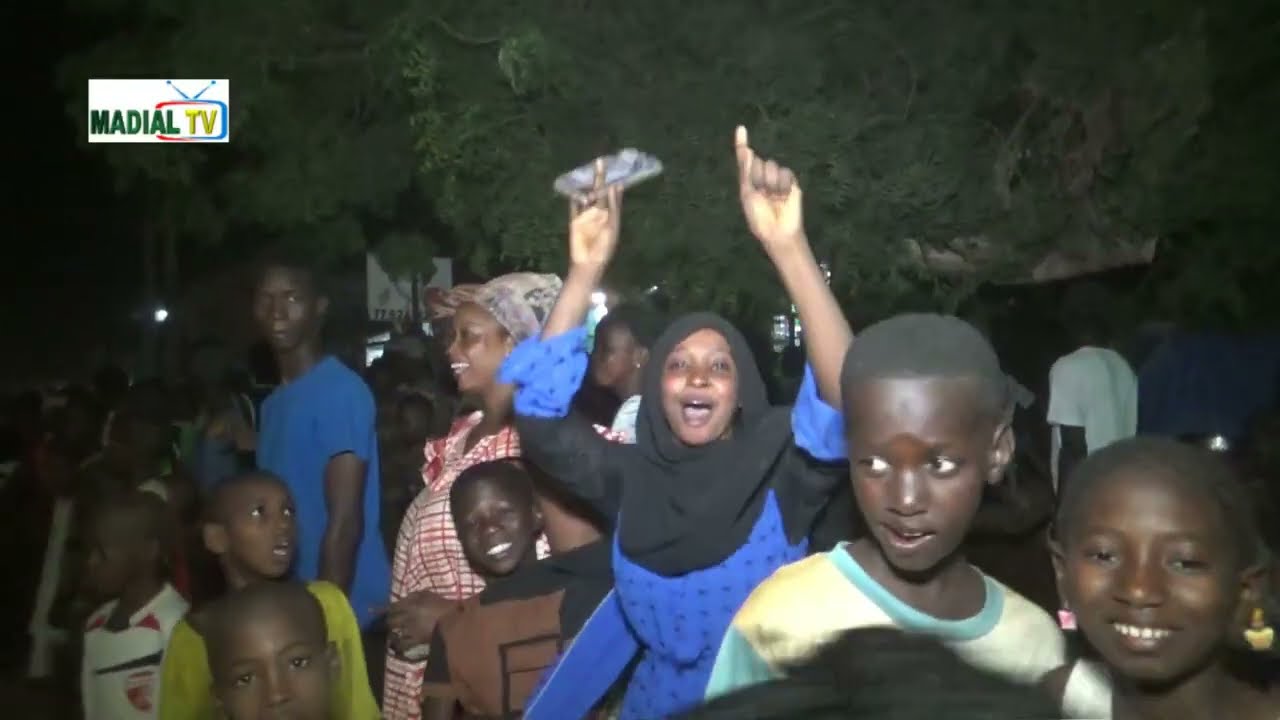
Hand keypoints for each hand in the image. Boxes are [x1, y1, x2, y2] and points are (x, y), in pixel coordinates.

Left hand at [380, 590, 455, 650]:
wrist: (454, 620)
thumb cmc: (443, 605)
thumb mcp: (428, 594)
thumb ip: (414, 596)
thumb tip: (403, 599)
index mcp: (410, 604)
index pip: (391, 607)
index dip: (379, 610)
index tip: (369, 612)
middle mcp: (407, 616)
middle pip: (390, 620)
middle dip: (383, 623)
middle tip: (376, 626)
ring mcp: (411, 629)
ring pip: (394, 633)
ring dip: (390, 634)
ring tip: (389, 635)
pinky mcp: (416, 640)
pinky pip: (403, 644)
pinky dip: (398, 646)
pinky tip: (396, 647)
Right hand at [568, 158, 622, 268]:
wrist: (588, 262)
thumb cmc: (604, 246)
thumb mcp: (612, 225)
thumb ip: (612, 206)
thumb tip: (613, 187)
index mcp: (611, 215)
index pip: (613, 196)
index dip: (613, 184)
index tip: (615, 170)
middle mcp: (599, 213)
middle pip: (599, 193)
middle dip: (599, 179)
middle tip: (600, 162)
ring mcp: (586, 216)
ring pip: (586, 197)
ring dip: (587, 188)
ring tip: (588, 176)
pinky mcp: (574, 220)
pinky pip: (573, 206)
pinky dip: (573, 198)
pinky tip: (574, 190)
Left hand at [734, 125, 805, 252]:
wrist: (777, 230)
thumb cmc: (758, 217)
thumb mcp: (747, 194)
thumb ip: (747, 172)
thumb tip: (748, 151)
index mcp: (748, 180)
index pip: (745, 159)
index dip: (742, 143)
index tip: (741, 128)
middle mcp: (762, 176)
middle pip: (757, 161)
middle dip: (757, 176)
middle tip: (760, 193)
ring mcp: (776, 179)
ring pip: (771, 165)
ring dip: (769, 182)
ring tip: (772, 197)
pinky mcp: (790, 182)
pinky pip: (785, 173)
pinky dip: (782, 184)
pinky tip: (783, 196)